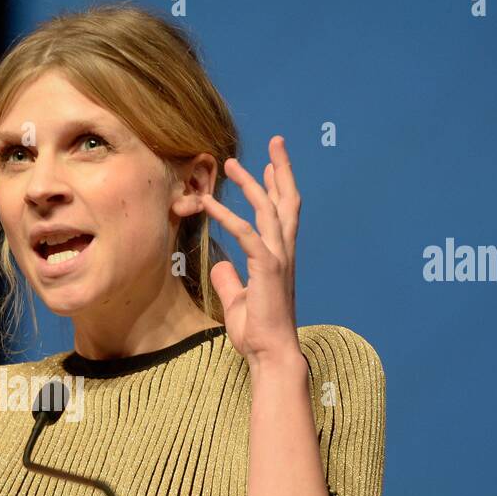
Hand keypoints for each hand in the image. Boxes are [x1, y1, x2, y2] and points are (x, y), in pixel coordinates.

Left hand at [200, 135, 302, 367]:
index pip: (283, 213)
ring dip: (251, 183)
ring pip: (268, 210)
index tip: (272, 164)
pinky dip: (228, 216)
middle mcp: (284, 252)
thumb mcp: (238, 300)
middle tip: (276, 142)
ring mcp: (277, 259)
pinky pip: (246, 235)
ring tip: (232, 163)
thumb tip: (220, 265)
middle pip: (286, 200)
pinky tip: (210, 204)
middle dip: (281, 169)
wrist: (270, 354)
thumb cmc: (257, 331)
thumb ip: (230, 280)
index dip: (279, 186)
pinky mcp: (266, 269)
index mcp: (279, 257)